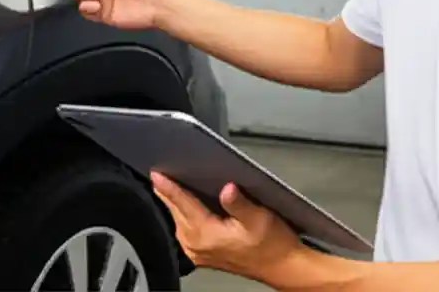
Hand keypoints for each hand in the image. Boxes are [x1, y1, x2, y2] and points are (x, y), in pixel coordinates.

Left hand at [150, 171, 308, 284]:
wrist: (282, 267)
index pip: (181, 203)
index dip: (168, 187)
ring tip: (169, 184)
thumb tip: (227, 189)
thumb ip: (240, 203)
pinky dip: (182, 214)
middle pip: (175, 211)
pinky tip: (185, 204)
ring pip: (178, 220)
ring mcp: (197, 251)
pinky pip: (184, 229)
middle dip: (167, 192)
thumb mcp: (259, 218)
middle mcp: (196, 245)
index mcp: (206, 234)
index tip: (157, 173)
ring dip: (174, 203)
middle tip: (160, 172)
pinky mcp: (202, 254)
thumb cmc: (273, 244)